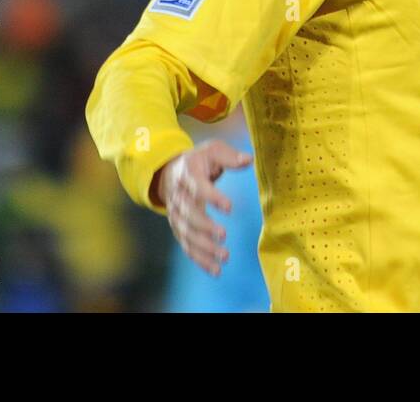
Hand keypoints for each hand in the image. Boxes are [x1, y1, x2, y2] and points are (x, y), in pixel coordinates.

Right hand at [155, 139, 253, 275]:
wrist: (170, 171)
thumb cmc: (199, 160)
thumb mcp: (212, 150)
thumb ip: (229, 156)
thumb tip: (248, 160)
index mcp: (188, 174)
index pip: (198, 186)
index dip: (212, 197)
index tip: (229, 207)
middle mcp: (179, 196)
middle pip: (189, 214)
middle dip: (205, 227)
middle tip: (223, 235)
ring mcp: (176, 215)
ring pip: (187, 234)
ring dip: (204, 247)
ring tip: (224, 257)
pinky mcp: (179, 228)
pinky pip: (187, 246)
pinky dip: (200, 259)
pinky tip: (216, 270)